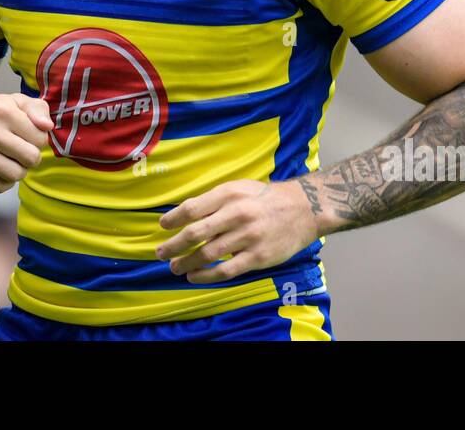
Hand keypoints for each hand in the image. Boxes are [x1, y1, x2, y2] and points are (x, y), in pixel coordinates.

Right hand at [0, 93, 51, 192]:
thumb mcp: (16, 103)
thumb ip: (38, 110)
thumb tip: (47, 127)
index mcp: (2, 111)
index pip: (40, 139)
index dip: (39, 140)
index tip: (28, 136)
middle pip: (31, 159)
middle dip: (31, 157)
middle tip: (22, 151)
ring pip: (15, 175)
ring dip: (18, 170)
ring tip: (10, 160)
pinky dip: (4, 181)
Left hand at [155, 179, 320, 282]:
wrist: (304, 209)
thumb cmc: (265, 198)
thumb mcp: (239, 188)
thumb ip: (214, 201)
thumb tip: (184, 216)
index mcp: (230, 194)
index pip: (193, 208)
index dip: (173, 219)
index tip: (163, 226)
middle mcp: (238, 214)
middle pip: (196, 233)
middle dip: (174, 245)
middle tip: (161, 253)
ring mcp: (248, 237)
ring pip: (208, 254)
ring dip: (187, 262)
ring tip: (175, 267)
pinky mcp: (258, 257)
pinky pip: (226, 270)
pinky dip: (206, 276)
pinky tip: (195, 276)